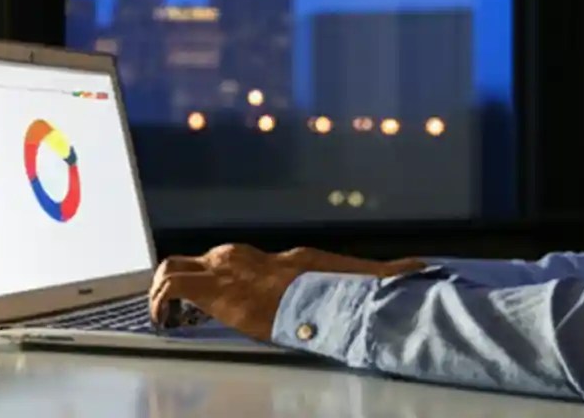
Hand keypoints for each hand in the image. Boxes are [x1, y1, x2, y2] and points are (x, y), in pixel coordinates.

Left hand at [148, 244, 425, 341]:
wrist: (321, 304)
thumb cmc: (340, 297)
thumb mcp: (361, 282)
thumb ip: (385, 274)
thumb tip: (422, 267)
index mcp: (279, 260)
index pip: (243, 261)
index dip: (229, 281)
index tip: (225, 304)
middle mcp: (245, 258)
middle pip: (203, 258)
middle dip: (191, 282)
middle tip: (189, 313)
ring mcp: (225, 270)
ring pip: (172, 265)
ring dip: (164, 291)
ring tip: (170, 318)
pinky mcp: (211, 288)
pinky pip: (170, 286)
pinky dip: (161, 304)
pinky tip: (166, 324)